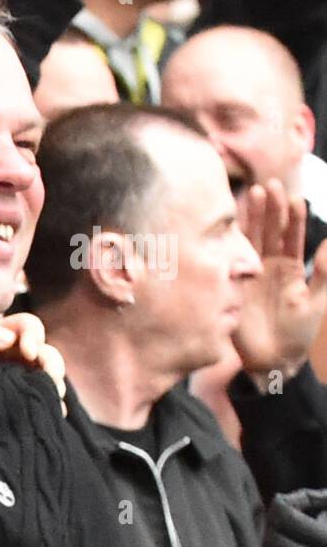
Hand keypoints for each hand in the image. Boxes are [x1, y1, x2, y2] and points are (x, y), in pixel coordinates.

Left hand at [0, 312, 67, 412]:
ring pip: (48, 377)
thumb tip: (8, 341)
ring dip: (54, 386)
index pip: (30, 327)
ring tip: (55, 398)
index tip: (29, 352)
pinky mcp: (22, 394)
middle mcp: (19, 353)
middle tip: (52, 378)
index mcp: (5, 334)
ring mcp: (22, 375)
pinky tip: (57, 412)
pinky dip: (50, 404)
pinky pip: (41, 397)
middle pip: (47, 354)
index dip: (34, 336)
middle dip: (53, 365)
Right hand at [232, 182, 326, 382]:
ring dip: (252, 218)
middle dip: (271, 209)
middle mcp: (268, 266)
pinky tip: (230, 225)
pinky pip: (230, 259)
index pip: (293, 236)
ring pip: (250, 240)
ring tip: (253, 194)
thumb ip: (324, 274)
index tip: (294, 198)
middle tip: (270, 186)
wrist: (270, 360)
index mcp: (291, 268)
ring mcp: (248, 273)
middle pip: (270, 231)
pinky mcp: (232, 284)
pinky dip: (230, 241)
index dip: (294, 217)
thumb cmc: (297, 335)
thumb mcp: (317, 303)